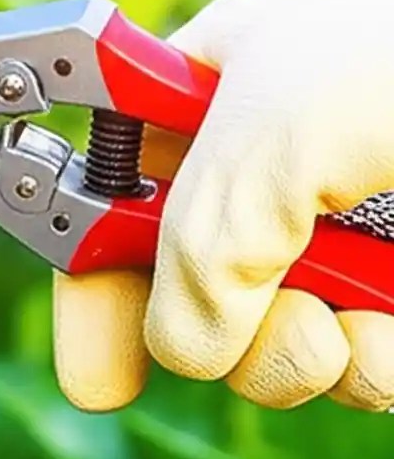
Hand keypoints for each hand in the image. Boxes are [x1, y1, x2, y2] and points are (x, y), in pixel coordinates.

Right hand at [53, 0, 393, 411]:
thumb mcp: (272, 132)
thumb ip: (193, 242)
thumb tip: (183, 345)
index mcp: (214, 90)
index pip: (112, 191)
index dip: (92, 276)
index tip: (96, 368)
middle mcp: (270, 166)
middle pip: (184, 290)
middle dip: (212, 332)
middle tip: (247, 326)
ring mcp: (342, 232)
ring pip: (270, 343)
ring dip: (302, 355)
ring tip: (349, 317)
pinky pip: (359, 364)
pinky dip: (376, 365)